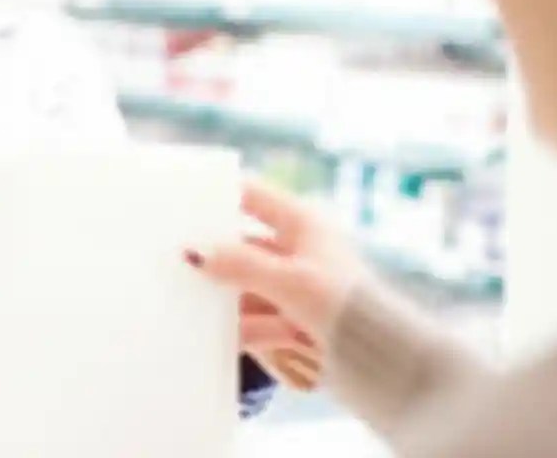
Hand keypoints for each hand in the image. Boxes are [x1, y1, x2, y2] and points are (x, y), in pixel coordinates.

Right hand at [187, 180, 367, 385]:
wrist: (383, 360)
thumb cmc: (342, 305)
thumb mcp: (288, 280)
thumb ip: (239, 264)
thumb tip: (194, 253)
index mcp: (302, 223)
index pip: (251, 197)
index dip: (219, 198)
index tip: (181, 205)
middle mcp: (298, 250)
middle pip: (242, 247)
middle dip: (213, 259)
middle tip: (173, 262)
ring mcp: (295, 287)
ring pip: (245, 286)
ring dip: (223, 299)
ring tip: (186, 304)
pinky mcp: (294, 322)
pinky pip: (255, 320)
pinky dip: (239, 328)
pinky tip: (215, 337)